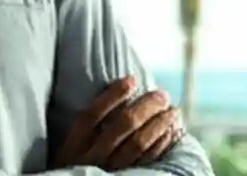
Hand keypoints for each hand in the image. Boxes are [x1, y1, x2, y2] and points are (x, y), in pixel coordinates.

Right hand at [52, 76, 183, 170]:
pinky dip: (161, 143)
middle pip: (123, 125)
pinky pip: (148, 159)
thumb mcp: (76, 144)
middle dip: (146, 106)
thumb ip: (92, 123)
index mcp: (74, 144)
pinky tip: (169, 132)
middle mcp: (92, 157)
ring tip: (172, 111)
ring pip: (139, 142)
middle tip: (162, 95)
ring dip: (160, 123)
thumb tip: (124, 89)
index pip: (92, 114)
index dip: (113, 95)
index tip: (132, 80)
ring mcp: (111, 170)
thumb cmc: (81, 160)